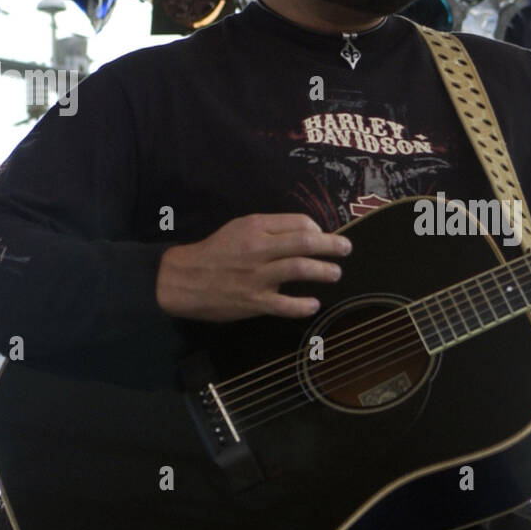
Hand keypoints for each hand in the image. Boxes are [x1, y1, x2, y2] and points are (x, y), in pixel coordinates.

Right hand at [156, 213, 350, 320]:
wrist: (184, 279)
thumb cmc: (216, 251)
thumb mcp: (241, 228)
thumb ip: (272, 228)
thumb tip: (308, 233)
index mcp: (256, 227)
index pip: (299, 223)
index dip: (318, 229)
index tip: (323, 237)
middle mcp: (259, 249)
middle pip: (305, 243)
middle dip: (332, 246)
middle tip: (346, 249)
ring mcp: (257, 276)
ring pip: (300, 269)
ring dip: (324, 271)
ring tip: (335, 273)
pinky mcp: (254, 301)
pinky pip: (285, 305)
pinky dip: (303, 306)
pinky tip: (314, 304)